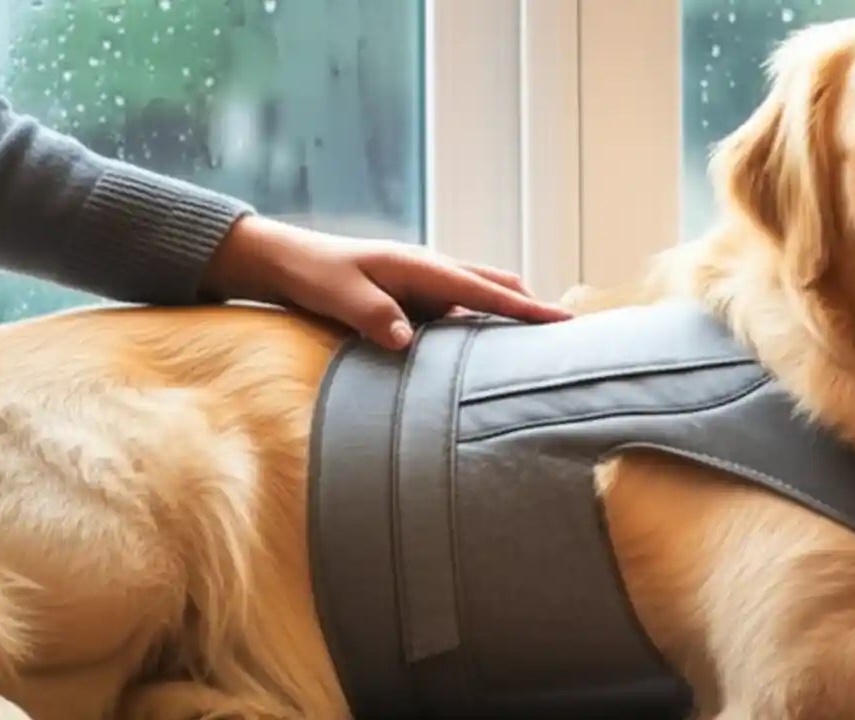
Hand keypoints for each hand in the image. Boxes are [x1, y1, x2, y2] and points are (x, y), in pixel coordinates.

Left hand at [201, 215, 571, 348]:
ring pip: (481, 295)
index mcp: (420, 267)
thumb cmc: (313, 275)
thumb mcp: (338, 296)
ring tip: (540, 342)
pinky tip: (488, 348)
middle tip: (568, 332)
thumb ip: (373, 315)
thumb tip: (406, 340)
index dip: (525, 308)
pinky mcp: (417, 297)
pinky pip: (460, 310)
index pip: (484, 290)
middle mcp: (432, 271)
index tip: (563, 319)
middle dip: (531, 306)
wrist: (287, 261)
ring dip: (509, 313)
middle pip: (496, 285)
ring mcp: (426, 283)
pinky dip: (482, 322)